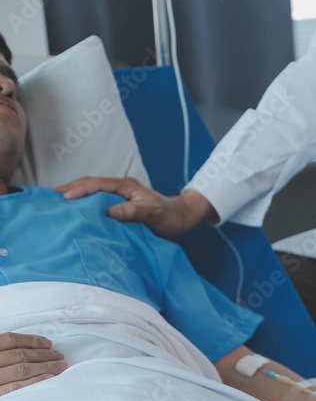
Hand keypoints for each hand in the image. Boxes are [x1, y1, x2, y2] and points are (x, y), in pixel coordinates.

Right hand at [0, 333, 66, 396]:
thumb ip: (3, 353)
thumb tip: (27, 348)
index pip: (9, 340)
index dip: (31, 340)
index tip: (48, 343)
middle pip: (19, 355)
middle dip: (43, 354)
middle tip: (59, 356)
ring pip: (21, 369)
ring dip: (45, 366)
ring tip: (59, 366)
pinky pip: (17, 387)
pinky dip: (35, 381)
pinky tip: (49, 378)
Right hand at [55, 177, 216, 237]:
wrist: (182, 217)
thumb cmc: (170, 216)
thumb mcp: (155, 215)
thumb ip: (135, 212)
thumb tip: (111, 212)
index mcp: (126, 186)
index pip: (97, 184)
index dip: (80, 190)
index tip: (64, 198)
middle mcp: (120, 188)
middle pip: (88, 184)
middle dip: (68, 189)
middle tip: (47, 198)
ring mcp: (118, 195)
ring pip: (90, 192)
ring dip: (73, 196)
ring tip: (53, 204)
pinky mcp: (119, 204)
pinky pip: (96, 201)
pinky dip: (82, 205)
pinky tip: (72, 212)